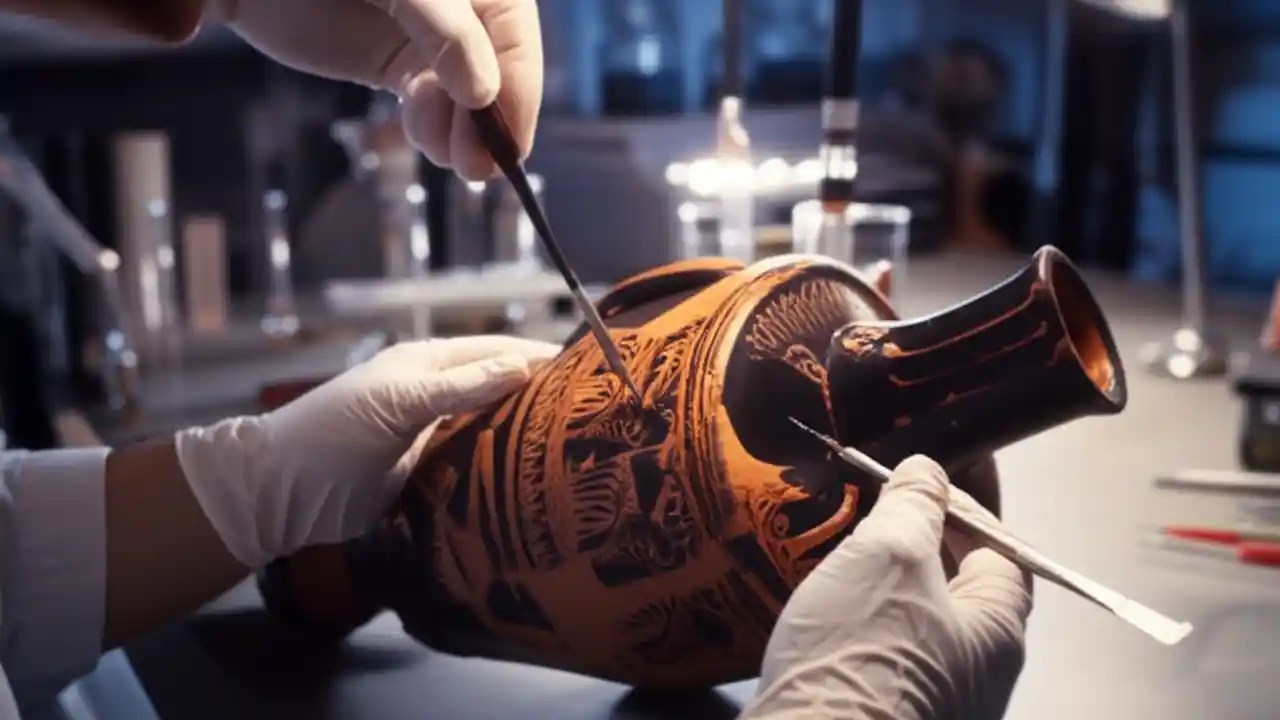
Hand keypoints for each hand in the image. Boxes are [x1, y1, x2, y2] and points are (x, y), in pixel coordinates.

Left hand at [174, 335, 558, 568]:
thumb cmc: (333, 434)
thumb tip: (526, 364)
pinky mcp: (428, 473)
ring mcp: (432, 435)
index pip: (498, 352)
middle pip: (500, 390)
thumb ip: (463, 387)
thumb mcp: (400, 403)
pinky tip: (532, 477)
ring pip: (491, 428)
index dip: (540, 358)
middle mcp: (435, 395)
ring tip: (577, 446)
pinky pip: (475, 463)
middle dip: (540, 397)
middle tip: (593, 414)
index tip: (589, 370)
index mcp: (429, 364)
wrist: (282, 493)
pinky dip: (502, 465)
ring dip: (523, 434)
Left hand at [208, 0, 542, 178]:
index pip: (516, 32)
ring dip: (462, 131)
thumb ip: (444, 30)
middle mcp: (461, 7)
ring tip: (444, 155)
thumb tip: (484, 92)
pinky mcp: (400, 63)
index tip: (510, 138)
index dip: (519, 87)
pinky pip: (433, 103)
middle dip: (489, 119)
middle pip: (497, 68)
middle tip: (479, 166)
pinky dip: (433, 126)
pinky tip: (425, 139)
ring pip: (468, 93)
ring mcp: (432, 36)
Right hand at [740, 456, 1032, 719]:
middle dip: (917, 539)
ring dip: (879, 578)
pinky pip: (876, 650)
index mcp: (997, 632)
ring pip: (911, 618)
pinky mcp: (878, 713)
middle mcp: (974, 673)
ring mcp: (928, 700)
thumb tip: (928, 473)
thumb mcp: (891, 558)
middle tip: (872, 504)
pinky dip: (854, 616)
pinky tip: (819, 603)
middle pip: (957, 585)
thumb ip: (914, 507)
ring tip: (837, 544)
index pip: (1003, 550)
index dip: (964, 506)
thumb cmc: (863, 657)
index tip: (921, 477)